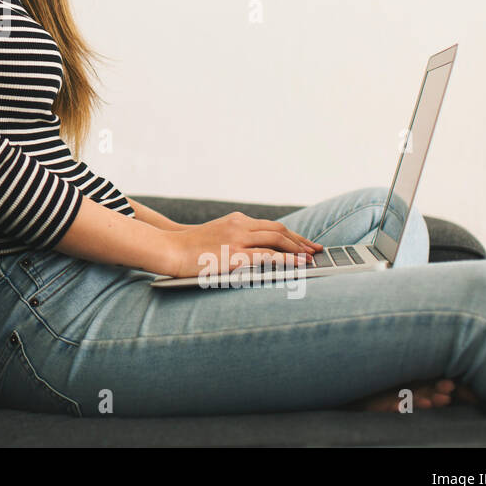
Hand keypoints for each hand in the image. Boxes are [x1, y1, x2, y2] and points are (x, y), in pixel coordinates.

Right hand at [165, 212, 321, 278]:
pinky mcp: (235, 254)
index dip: (291, 235)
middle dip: (300, 241)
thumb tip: (252, 255)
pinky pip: (268, 256)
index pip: (270, 226)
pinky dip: (288, 259)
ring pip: (277, 240)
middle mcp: (239, 225)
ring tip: (312, 259)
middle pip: (279, 230)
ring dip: (298, 249)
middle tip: (316, 250)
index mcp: (235, 220)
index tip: (305, 244)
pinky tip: (298, 265)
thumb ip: (233, 240)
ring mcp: (237, 239)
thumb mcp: (214, 237)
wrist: (169, 249)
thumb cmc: (188, 249)